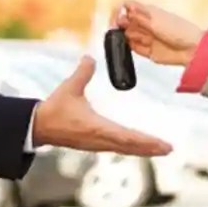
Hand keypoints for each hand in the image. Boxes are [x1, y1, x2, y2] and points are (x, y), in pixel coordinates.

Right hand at [32, 56, 172, 155]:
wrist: (38, 126)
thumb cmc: (54, 108)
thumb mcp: (69, 88)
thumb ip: (82, 73)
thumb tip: (90, 57)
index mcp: (97, 128)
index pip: (126, 136)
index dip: (145, 141)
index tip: (161, 144)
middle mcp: (100, 140)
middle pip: (131, 147)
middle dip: (150, 148)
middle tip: (169, 149)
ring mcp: (98, 144)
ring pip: (126, 149)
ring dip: (144, 149)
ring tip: (162, 149)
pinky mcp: (95, 144)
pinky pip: (119, 147)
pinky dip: (133, 147)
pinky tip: (142, 147)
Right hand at [114, 0, 204, 66]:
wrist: (191, 50)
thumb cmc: (179, 31)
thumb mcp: (157, 20)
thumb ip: (140, 16)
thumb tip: (126, 8)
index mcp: (148, 12)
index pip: (127, 7)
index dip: (118, 11)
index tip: (115, 19)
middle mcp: (145, 23)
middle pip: (124, 21)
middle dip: (120, 26)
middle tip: (119, 30)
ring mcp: (145, 37)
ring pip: (127, 35)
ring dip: (127, 37)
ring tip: (137, 40)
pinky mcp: (146, 50)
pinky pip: (132, 48)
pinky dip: (130, 47)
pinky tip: (134, 47)